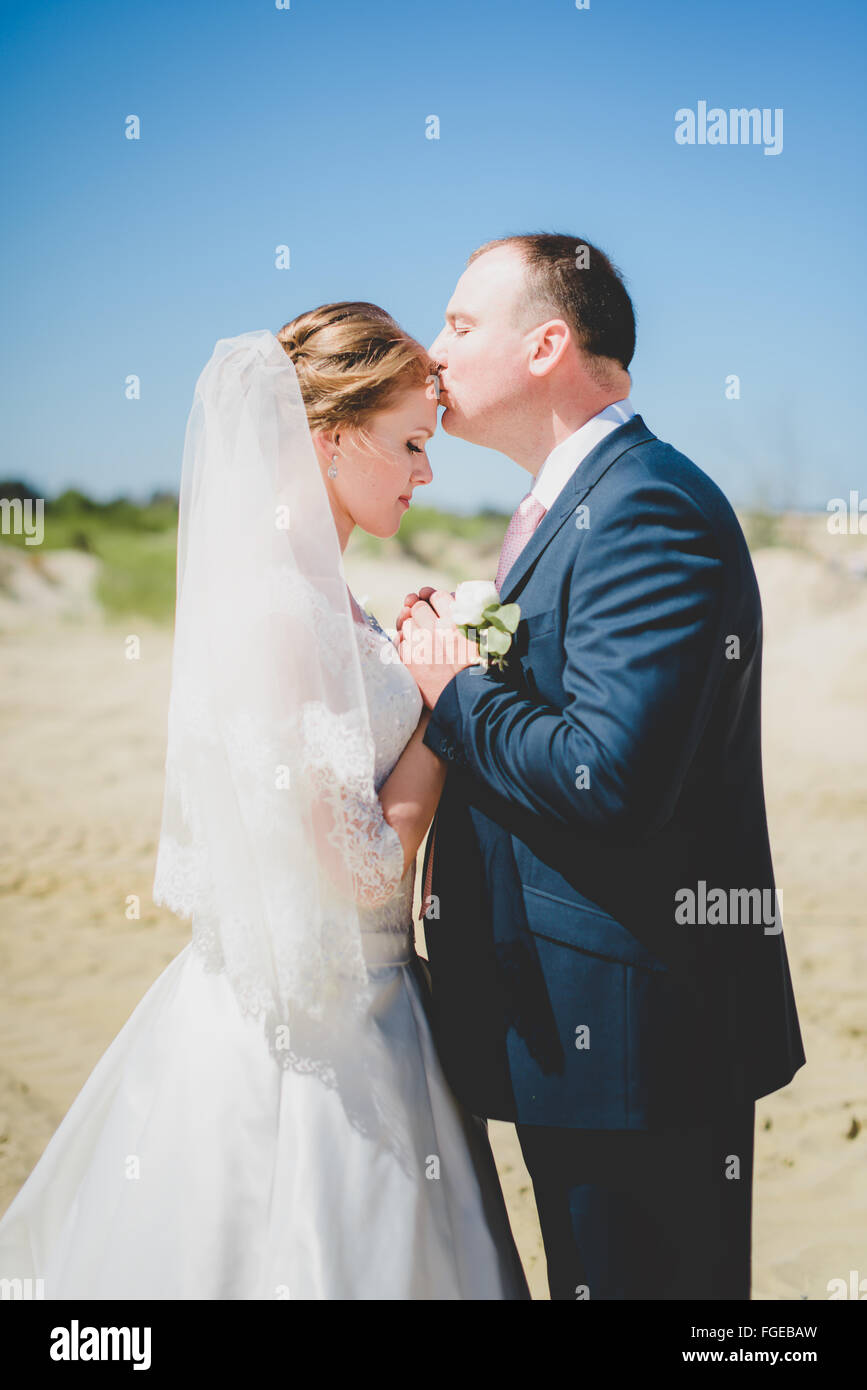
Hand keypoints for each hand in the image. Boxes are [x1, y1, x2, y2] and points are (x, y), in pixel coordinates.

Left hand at [397, 587, 479, 708]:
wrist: (474, 699)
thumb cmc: (484, 669)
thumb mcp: (485, 637)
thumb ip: (470, 618)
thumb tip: (453, 602)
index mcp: (459, 620)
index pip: (438, 597)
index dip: (433, 598)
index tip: (432, 602)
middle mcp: (439, 628)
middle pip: (418, 607)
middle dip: (420, 611)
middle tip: (425, 620)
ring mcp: (423, 644)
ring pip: (407, 623)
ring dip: (412, 627)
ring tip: (421, 638)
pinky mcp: (411, 660)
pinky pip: (400, 642)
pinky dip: (404, 643)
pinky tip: (413, 650)